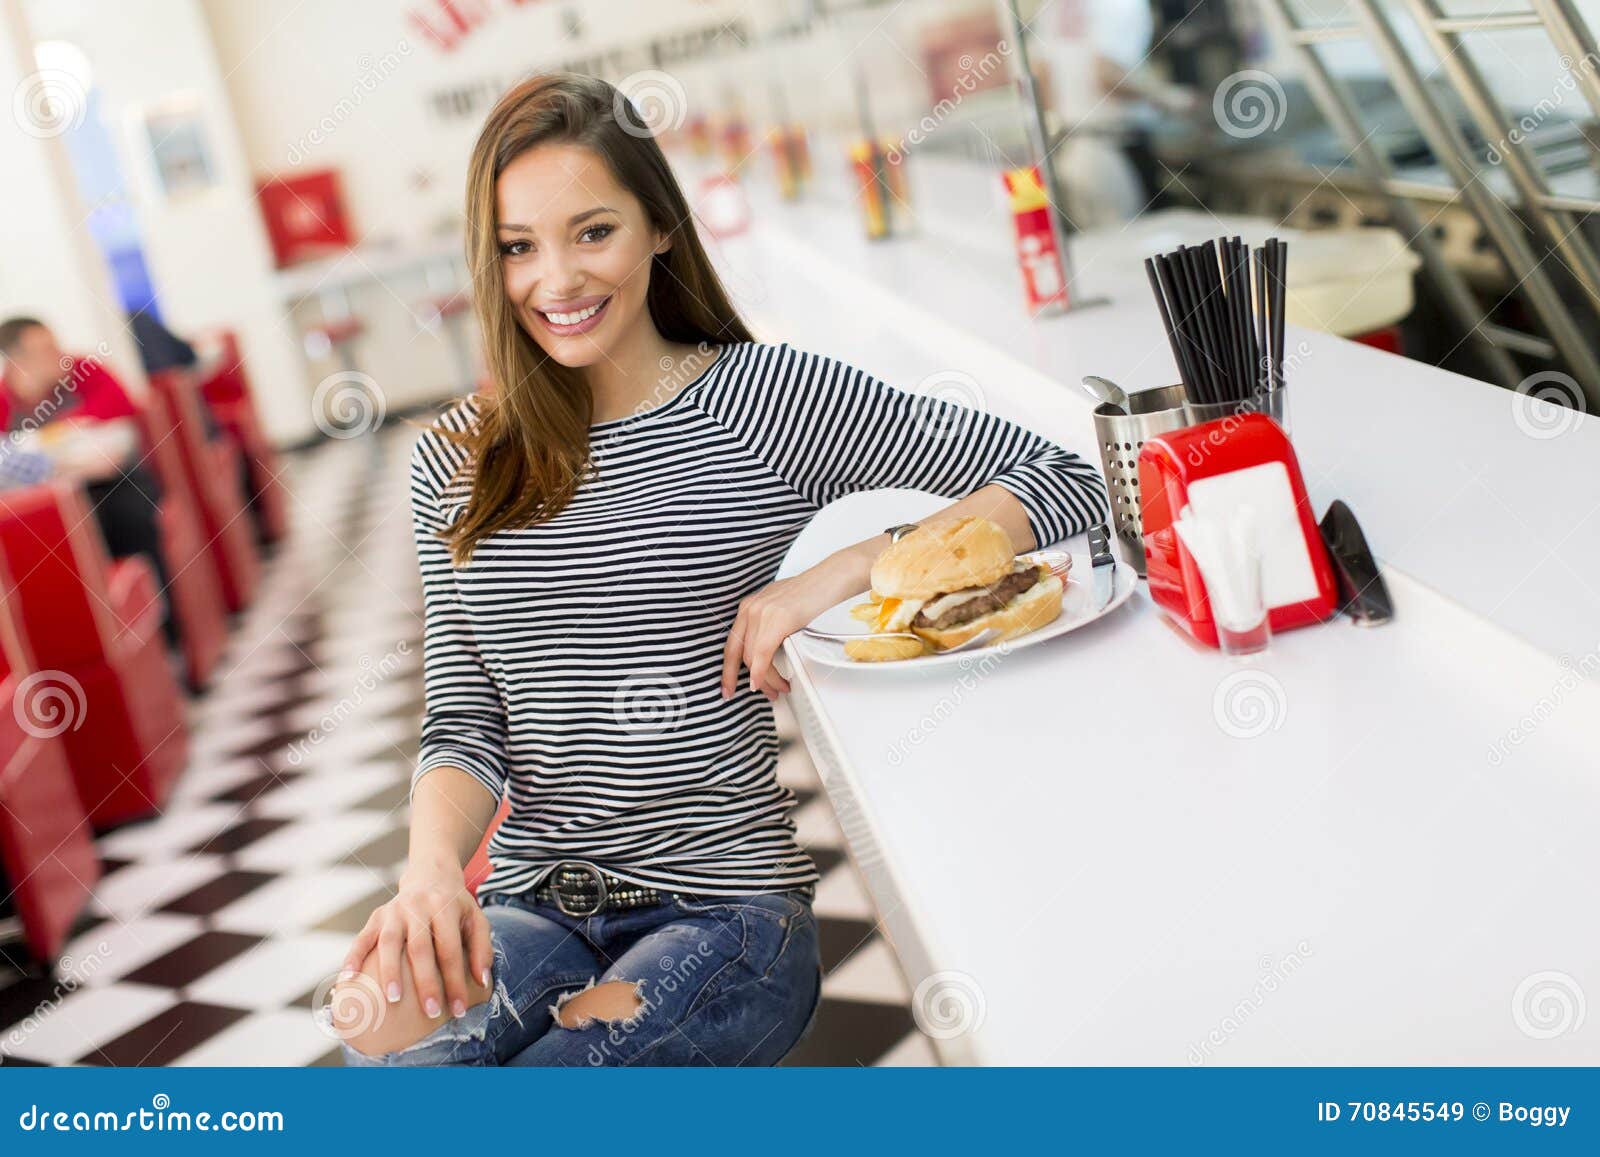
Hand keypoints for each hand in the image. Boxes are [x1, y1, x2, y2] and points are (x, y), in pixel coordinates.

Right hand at [338, 858, 489, 1020]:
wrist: (431, 875)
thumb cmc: (455, 906)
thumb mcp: (476, 919)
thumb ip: (482, 949)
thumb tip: (482, 982)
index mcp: (445, 907)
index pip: (449, 949)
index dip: (455, 980)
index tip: (459, 1009)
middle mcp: (418, 907)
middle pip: (420, 948)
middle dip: (425, 982)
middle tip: (431, 1012)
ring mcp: (394, 911)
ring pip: (389, 942)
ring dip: (390, 971)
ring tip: (393, 1000)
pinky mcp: (376, 916)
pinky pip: (362, 938)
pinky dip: (353, 957)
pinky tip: (348, 978)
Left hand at [721, 549, 869, 700]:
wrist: (830, 579)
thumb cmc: (811, 592)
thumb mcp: (780, 607)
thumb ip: (768, 625)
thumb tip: (767, 651)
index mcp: (749, 606)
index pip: (731, 645)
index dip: (728, 670)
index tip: (727, 686)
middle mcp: (751, 609)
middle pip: (739, 655)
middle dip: (745, 680)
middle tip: (758, 692)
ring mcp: (762, 613)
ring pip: (753, 659)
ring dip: (766, 680)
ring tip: (779, 687)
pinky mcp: (777, 620)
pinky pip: (763, 655)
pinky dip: (764, 674)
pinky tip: (769, 683)